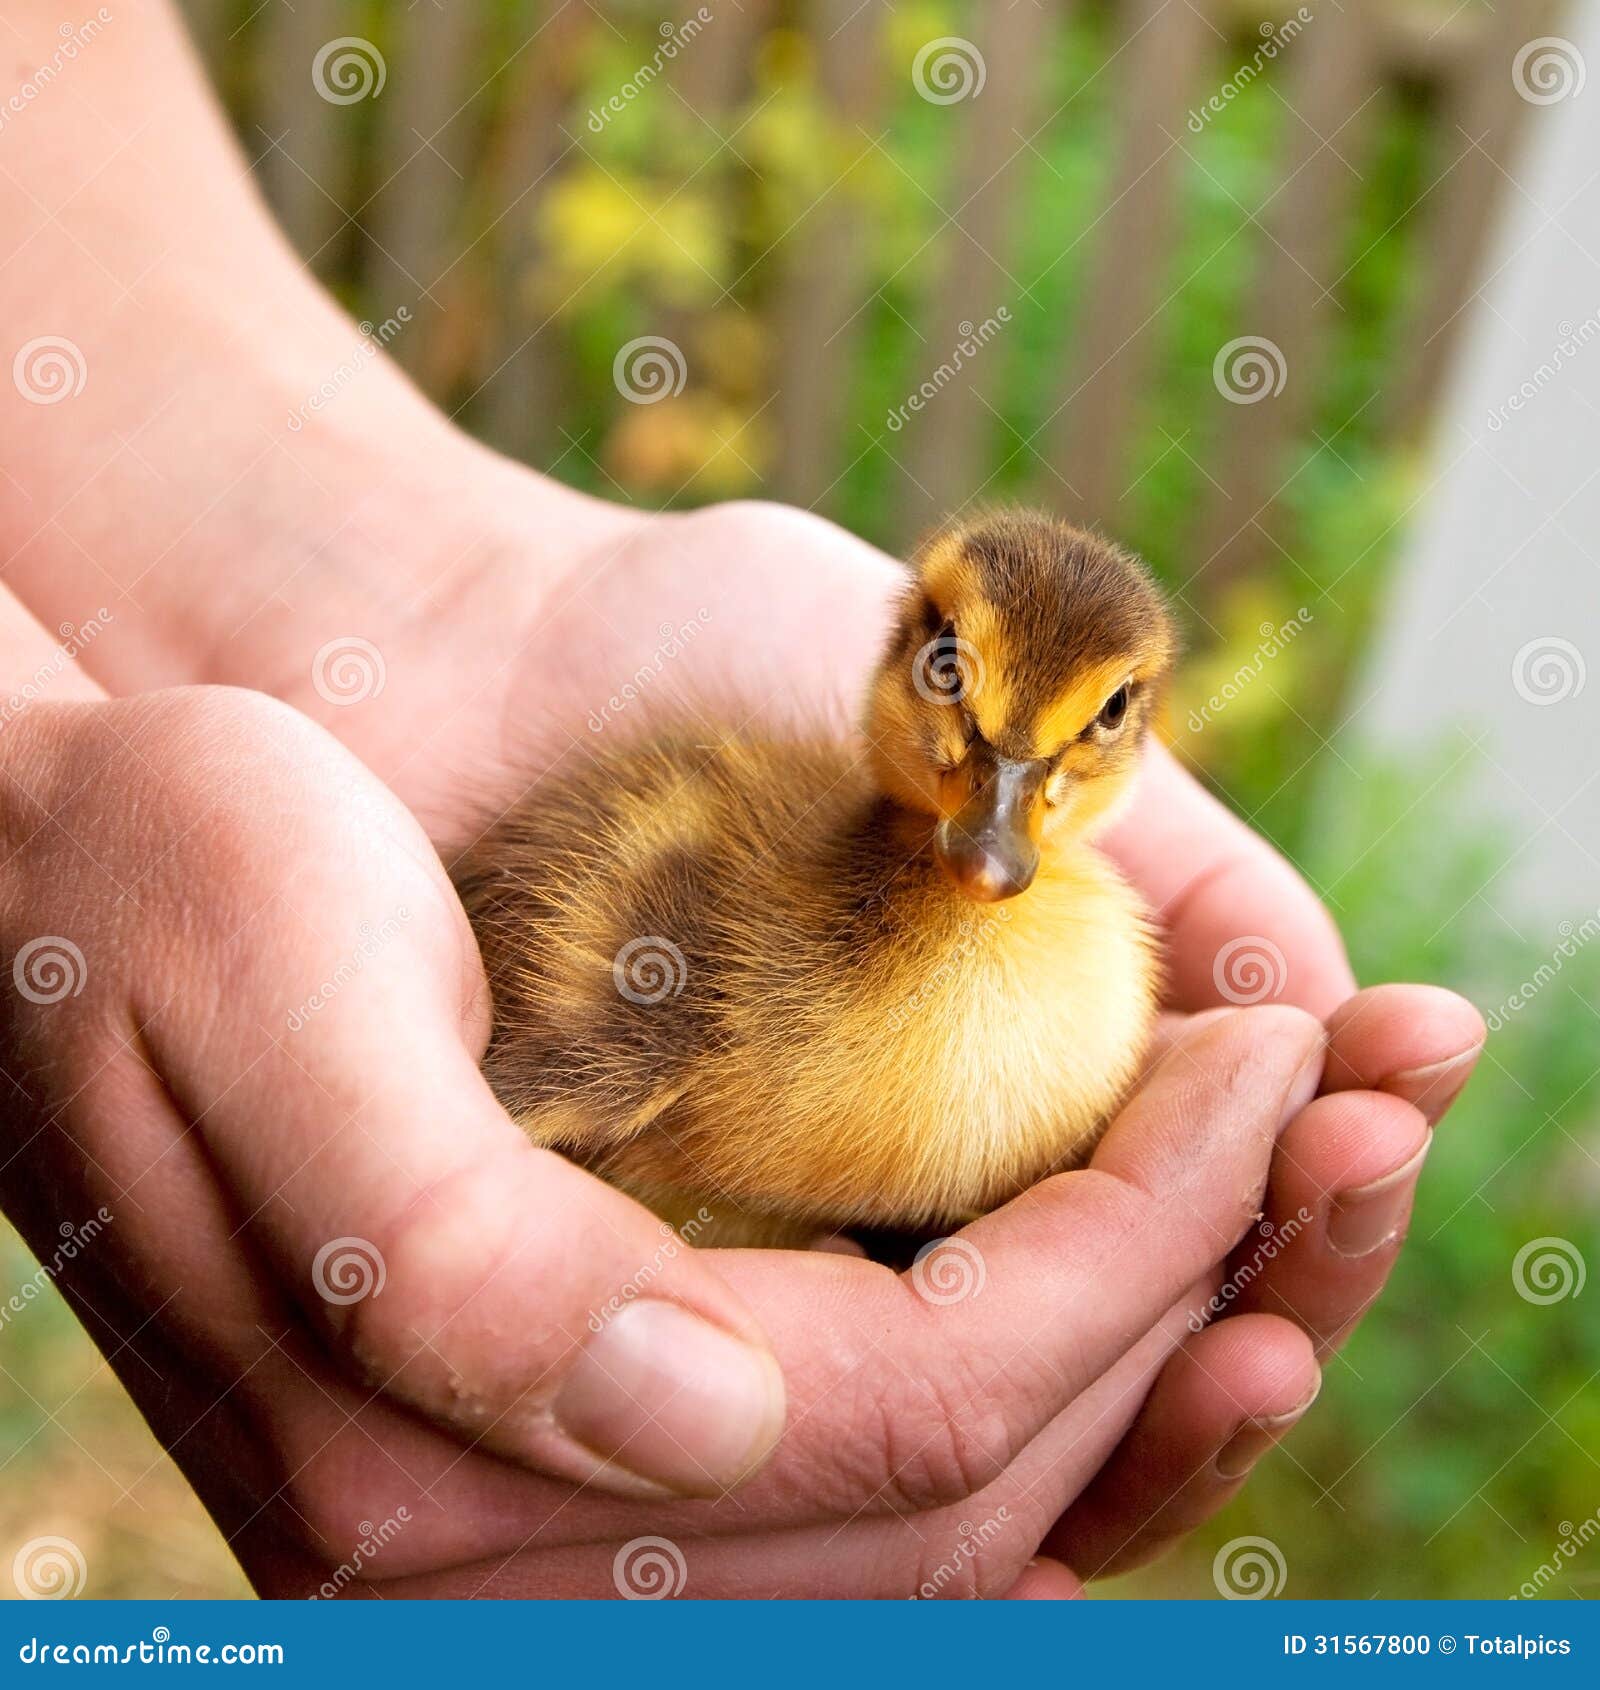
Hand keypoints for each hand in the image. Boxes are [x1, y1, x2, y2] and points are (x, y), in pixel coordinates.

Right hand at [0, 681, 1464, 1599]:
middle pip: (965, 1499)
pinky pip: (874, 1479)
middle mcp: (492, 1533)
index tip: (1273, 1067)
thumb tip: (716, 1408)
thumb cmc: (166, 875)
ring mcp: (543, 1499)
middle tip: (1333, 1117)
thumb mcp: (279, 995)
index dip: (1128, 1257)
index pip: (906, 1416)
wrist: (77, 867)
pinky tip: (1149, 1300)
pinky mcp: (579, 1417)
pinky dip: (1046, 1391)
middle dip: (1189, 1310)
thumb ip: (453, 1251)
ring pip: (948, 1523)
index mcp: (426, 1443)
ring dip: (1153, 1372)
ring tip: (1299, 1219)